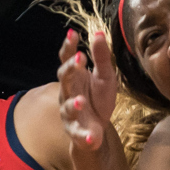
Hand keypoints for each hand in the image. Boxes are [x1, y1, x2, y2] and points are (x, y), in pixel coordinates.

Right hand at [56, 28, 117, 150]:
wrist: (97, 129)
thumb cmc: (98, 99)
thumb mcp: (105, 77)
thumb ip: (101, 58)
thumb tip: (99, 32)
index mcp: (75, 77)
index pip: (67, 59)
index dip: (68, 47)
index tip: (73, 34)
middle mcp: (68, 93)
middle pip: (64, 79)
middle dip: (70, 69)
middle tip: (81, 58)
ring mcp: (69, 113)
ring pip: (68, 107)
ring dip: (74, 104)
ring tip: (82, 101)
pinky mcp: (76, 132)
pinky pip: (78, 133)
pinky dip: (84, 136)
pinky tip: (91, 137)